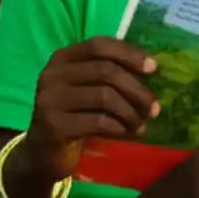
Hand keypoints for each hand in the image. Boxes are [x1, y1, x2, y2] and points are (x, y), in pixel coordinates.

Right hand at [22, 37, 158, 181]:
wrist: (44, 152)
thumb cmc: (75, 115)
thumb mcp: (87, 88)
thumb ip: (109, 74)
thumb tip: (152, 69)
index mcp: (62, 58)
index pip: (99, 45)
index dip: (129, 53)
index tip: (154, 68)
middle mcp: (52, 74)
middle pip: (106, 71)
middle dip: (136, 89)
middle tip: (154, 108)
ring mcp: (50, 99)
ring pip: (104, 96)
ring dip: (131, 112)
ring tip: (142, 124)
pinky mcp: (54, 125)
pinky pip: (98, 121)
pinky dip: (119, 127)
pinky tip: (127, 133)